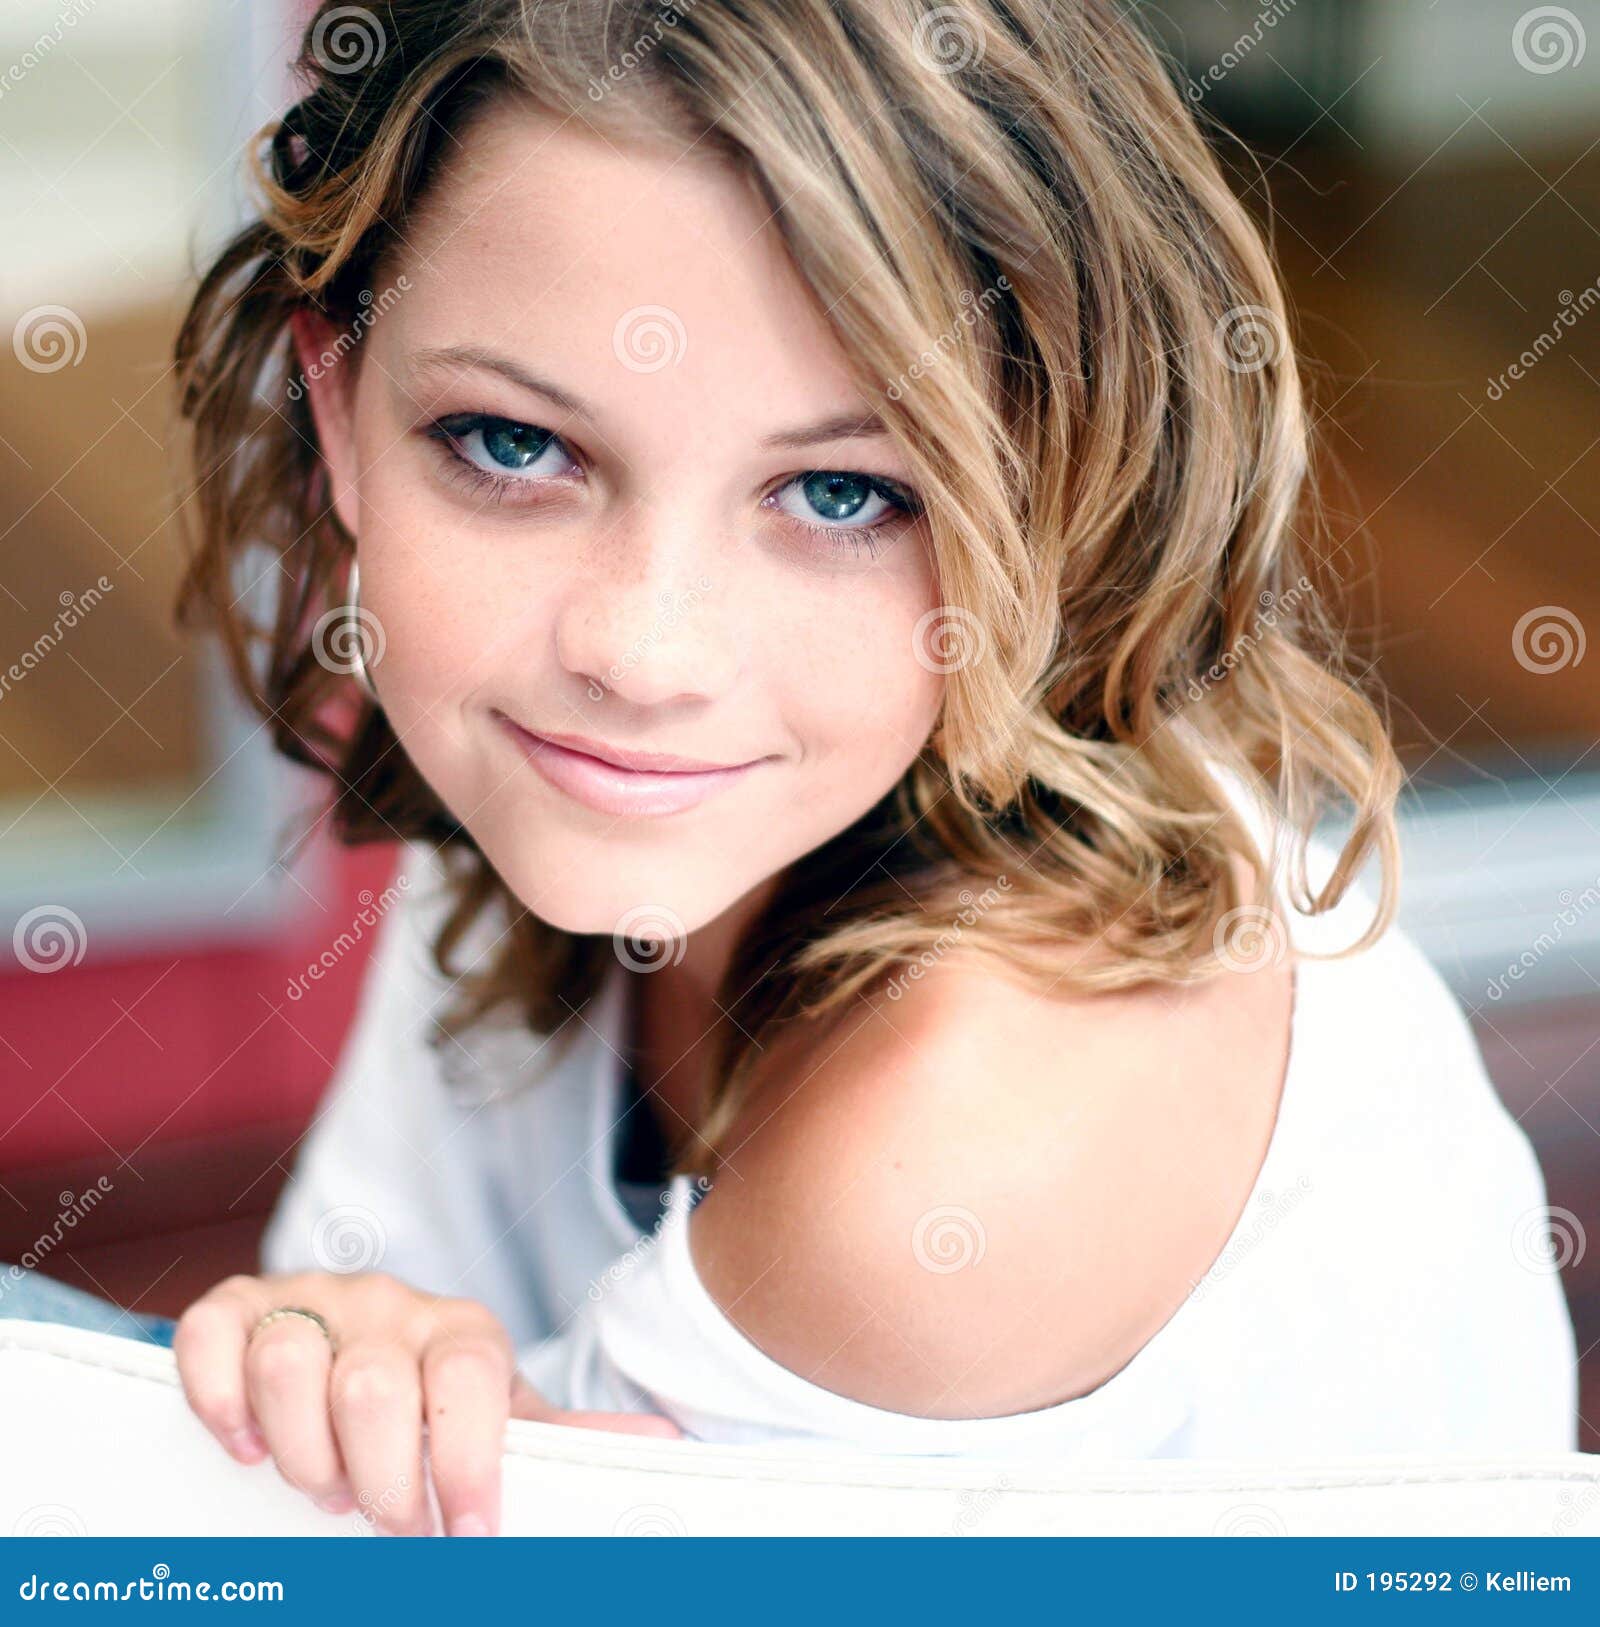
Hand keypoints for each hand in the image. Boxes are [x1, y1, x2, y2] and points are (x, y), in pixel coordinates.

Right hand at [172, 1270, 681, 1535]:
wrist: (360, 1339)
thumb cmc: (436, 1398)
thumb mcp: (500, 1418)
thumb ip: (564, 1439)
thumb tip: (664, 1442)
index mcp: (461, 1332)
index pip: (468, 1378)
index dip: (465, 1462)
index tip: (465, 1534)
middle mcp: (389, 1306)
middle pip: (373, 1387)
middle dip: (377, 1480)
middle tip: (384, 1516)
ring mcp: (313, 1301)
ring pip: (291, 1363)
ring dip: (301, 1451)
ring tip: (324, 1482)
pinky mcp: (243, 1305)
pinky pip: (215, 1333)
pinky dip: (220, 1398)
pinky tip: (247, 1444)